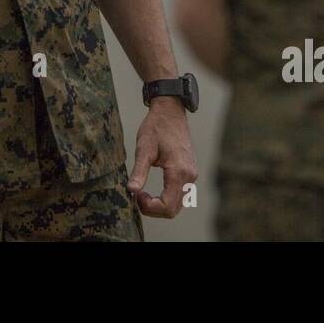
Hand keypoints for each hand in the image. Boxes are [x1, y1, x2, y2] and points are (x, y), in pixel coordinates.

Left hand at [127, 97, 197, 218]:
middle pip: (173, 210)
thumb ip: (139, 171)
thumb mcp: (143, 148)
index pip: (167, 206)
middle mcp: (189, 176)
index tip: (137, 195)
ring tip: (143, 192)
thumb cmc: (156, 127)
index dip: (149, 207)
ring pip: (177, 205)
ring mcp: (192, 175)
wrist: (170, 112)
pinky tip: (153, 190)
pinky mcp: (190, 173)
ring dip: (159, 205)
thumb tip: (131, 190)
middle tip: (137, 196)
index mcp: (179, 171)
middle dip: (153, 209)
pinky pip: (180, 196)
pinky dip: (166, 199)